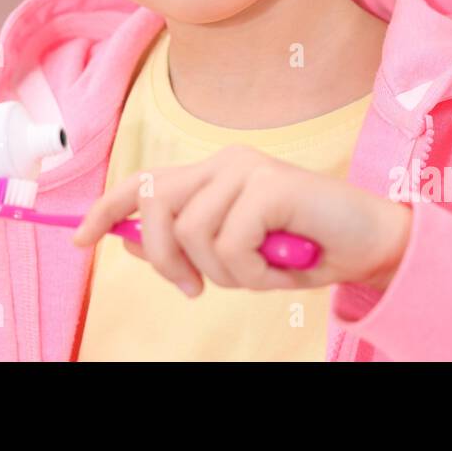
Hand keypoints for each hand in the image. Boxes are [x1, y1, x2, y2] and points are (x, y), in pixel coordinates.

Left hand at [70, 144, 412, 296]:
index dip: (106, 210)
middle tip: (191, 288)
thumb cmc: (305, 249)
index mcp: (214, 173)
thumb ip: (188, 244)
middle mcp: (225, 162)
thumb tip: (128, 243)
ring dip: (223, 273)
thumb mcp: (237, 254)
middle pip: (153, 204)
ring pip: (191, 232)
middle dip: (160, 257)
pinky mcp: (268, 184)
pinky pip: (230, 244)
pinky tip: (281, 267)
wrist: (373, 243)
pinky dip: (252, 272)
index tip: (78, 239)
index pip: (144, 182)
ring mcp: (246, 168)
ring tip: (260, 273)